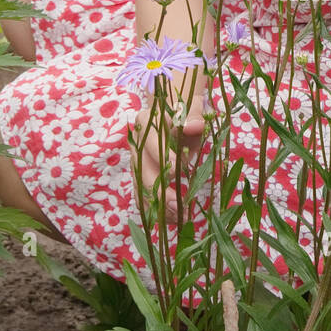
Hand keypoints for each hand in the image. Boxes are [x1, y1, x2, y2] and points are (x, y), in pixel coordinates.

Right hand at [130, 93, 206, 221]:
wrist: (174, 117)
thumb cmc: (185, 115)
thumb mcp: (192, 111)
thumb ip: (194, 117)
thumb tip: (194, 126)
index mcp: (146, 123)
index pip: (151, 140)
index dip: (163, 155)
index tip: (177, 169)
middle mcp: (137, 145)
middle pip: (143, 170)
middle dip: (160, 190)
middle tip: (179, 205)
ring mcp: (136, 163)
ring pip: (141, 189)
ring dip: (158, 206)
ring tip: (179, 217)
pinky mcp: (141, 179)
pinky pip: (144, 199)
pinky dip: (157, 212)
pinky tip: (174, 220)